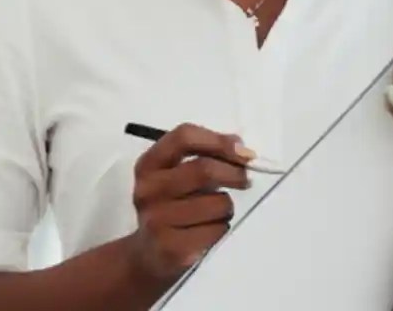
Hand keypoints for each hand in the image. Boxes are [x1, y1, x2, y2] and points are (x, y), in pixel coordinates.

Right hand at [127, 123, 255, 282]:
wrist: (147, 255)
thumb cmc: (169, 207)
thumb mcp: (174, 176)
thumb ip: (202, 156)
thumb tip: (241, 148)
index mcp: (148, 165)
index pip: (184, 137)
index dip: (218, 140)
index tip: (243, 150)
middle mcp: (148, 190)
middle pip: (203, 170)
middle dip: (234, 173)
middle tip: (245, 179)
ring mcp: (157, 220)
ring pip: (218, 204)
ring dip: (227, 207)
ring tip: (215, 213)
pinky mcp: (173, 248)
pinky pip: (217, 231)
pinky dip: (222, 229)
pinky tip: (207, 231)